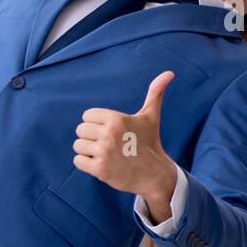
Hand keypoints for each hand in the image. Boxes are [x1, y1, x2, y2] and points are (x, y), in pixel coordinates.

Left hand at [72, 71, 178, 219]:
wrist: (154, 174)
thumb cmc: (150, 142)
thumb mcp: (151, 117)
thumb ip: (155, 93)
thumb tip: (169, 72)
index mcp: (116, 119)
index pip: (87, 116)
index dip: (96, 123)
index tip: (110, 131)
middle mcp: (109, 134)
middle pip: (80, 130)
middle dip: (91, 137)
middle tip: (108, 144)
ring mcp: (104, 152)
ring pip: (78, 146)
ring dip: (88, 151)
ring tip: (105, 154)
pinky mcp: (99, 169)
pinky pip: (77, 161)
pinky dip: (86, 164)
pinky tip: (101, 164)